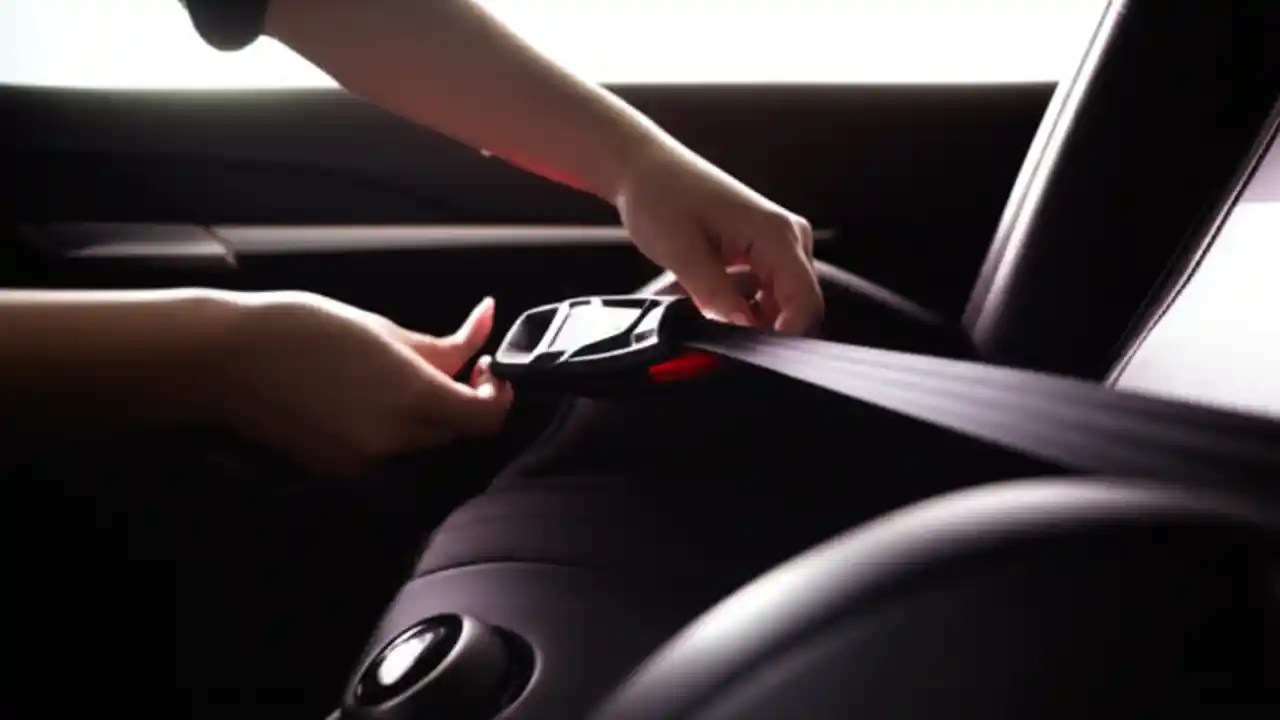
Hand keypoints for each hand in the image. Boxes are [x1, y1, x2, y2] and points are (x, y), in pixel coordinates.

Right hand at [216, 292, 511, 476]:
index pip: (485, 419)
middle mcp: (393, 440)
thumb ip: (445, 344)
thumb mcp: (384, 330)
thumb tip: (487, 328)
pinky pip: (388, 459)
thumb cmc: (303, 330)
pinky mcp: (339, 474)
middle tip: (454, 367)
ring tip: (404, 381)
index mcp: (410, 397)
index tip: (488, 371)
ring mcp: (364, 464)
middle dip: (462, 402)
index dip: (497, 396)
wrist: (228, 360)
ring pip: (423, 448)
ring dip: (429, 420)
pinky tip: (371, 402)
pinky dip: (395, 435)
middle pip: (455, 433)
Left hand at [614, 144, 822, 333]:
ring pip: (784, 301)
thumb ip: (716, 295)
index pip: (806, 302)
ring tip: (712, 314)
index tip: (751, 355)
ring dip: (754, 319)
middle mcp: (788, 235)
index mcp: (776, 233)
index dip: (785, 337)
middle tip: (723, 341)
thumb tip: (744, 331)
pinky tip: (716, 303)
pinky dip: (747, 306)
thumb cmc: (661, 197)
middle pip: (800, 304)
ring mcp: (778, 241)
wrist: (646, 169)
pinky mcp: (764, 248)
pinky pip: (769, 290)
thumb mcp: (682, 252)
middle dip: (768, 331)